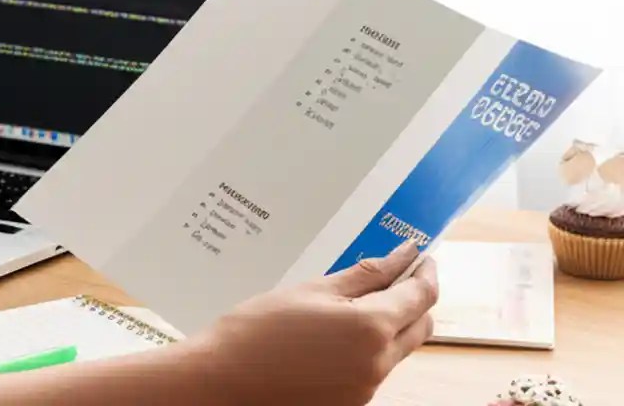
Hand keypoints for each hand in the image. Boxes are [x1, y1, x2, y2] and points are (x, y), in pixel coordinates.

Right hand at [186, 241, 437, 405]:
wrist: (221, 382)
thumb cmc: (256, 331)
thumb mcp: (311, 291)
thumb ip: (364, 275)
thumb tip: (401, 256)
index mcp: (371, 328)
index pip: (421, 296)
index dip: (425, 272)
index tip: (421, 256)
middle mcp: (377, 364)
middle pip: (420, 326)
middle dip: (416, 298)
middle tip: (395, 274)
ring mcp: (366, 389)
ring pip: (397, 349)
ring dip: (390, 323)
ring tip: (353, 303)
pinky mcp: (350, 403)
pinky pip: (374, 369)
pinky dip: (368, 347)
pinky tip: (334, 335)